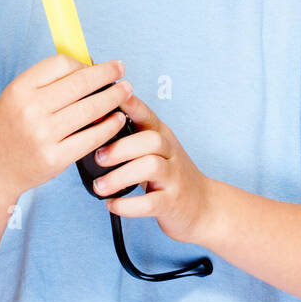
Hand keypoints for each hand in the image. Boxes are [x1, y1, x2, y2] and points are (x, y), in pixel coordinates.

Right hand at [0, 54, 132, 198]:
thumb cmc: (9, 129)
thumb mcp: (17, 98)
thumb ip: (47, 82)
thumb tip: (88, 66)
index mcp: (20, 89)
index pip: (61, 64)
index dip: (84, 63)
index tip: (99, 65)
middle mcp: (30, 109)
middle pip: (80, 83)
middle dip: (107, 74)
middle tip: (122, 69)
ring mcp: (43, 135)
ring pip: (90, 109)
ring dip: (114, 97)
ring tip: (126, 91)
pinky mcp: (55, 158)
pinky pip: (91, 137)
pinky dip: (109, 126)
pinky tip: (118, 118)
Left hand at [89, 92, 213, 244]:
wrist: (204, 205)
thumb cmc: (171, 175)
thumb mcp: (158, 151)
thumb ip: (133, 137)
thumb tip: (95, 123)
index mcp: (163, 136)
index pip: (147, 115)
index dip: (130, 104)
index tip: (111, 95)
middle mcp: (170, 153)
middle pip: (151, 140)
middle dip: (121, 147)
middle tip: (98, 157)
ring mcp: (173, 178)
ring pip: (151, 167)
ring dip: (120, 177)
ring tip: (100, 186)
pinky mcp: (172, 203)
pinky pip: (149, 203)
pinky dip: (127, 205)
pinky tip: (113, 204)